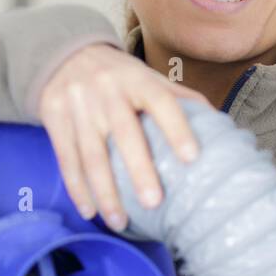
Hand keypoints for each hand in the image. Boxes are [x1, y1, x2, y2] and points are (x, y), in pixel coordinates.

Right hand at [37, 43, 212, 229]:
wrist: (65, 54)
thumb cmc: (119, 77)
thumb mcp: (148, 77)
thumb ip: (179, 99)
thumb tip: (221, 127)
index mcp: (137, 79)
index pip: (161, 101)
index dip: (177, 128)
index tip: (192, 158)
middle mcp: (107, 91)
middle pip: (123, 133)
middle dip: (138, 169)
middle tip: (154, 202)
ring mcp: (78, 105)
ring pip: (91, 154)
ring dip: (105, 192)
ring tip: (119, 222)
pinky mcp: (55, 118)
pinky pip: (67, 159)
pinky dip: (77, 188)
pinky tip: (90, 211)